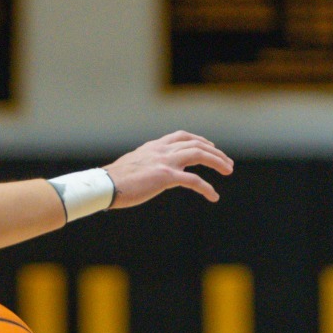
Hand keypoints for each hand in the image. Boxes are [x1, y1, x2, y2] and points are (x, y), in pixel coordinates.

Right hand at [103, 130, 233, 207]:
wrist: (105, 185)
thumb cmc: (114, 180)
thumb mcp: (133, 166)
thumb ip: (146, 165)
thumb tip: (149, 173)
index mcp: (153, 147)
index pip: (182, 136)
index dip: (199, 140)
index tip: (210, 146)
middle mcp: (161, 150)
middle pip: (195, 143)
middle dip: (214, 152)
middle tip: (227, 163)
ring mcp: (164, 161)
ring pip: (199, 154)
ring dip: (217, 161)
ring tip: (228, 170)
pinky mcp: (165, 176)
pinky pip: (193, 180)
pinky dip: (206, 188)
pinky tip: (213, 196)